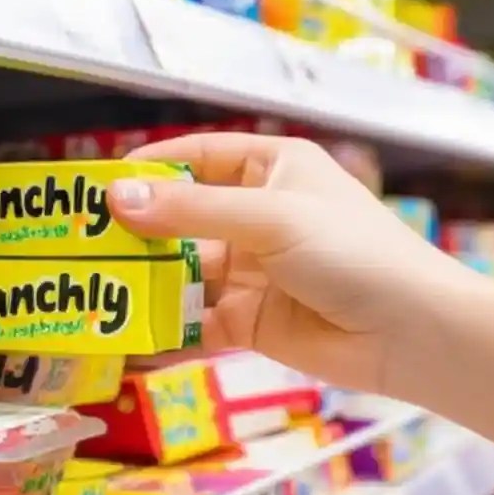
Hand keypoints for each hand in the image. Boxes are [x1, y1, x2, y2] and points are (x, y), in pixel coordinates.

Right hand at [107, 133, 480, 392]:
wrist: (410, 333)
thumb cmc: (353, 253)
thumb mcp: (269, 218)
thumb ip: (191, 211)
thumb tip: (117, 198)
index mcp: (273, 170)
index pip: (199, 157)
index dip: (151, 169)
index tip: (100, 186)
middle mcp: (259, 217)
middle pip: (183, 219)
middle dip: (138, 233)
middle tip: (83, 245)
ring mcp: (254, 272)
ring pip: (185, 272)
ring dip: (146, 283)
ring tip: (95, 293)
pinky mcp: (251, 322)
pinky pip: (197, 321)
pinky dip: (167, 329)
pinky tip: (130, 337)